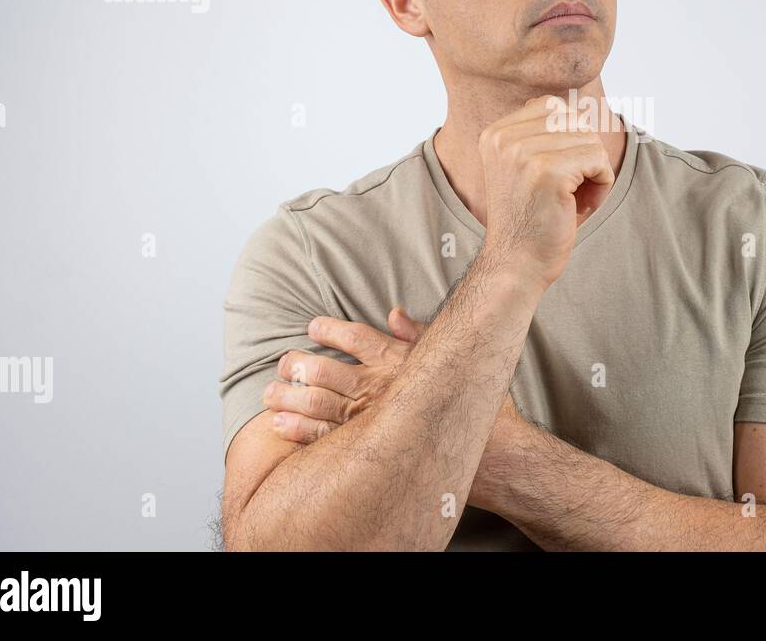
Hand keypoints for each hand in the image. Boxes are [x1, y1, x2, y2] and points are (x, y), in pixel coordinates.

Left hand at [263, 309, 525, 510]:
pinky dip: (300, 430)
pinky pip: (327, 439)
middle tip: (283, 361)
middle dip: (301, 365)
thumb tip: (393, 312)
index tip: (312, 326)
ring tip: (270, 393)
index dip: (331, 330)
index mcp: (401, 362)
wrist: (495, 454)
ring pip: (321, 405)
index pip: (359, 339)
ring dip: (291, 397)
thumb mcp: (455, 360)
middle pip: (330, 371)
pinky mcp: (372, 449)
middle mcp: (383, 389)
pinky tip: (280, 424)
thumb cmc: (476, 405)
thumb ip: (420, 334)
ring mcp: (374, 421)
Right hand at [478, 94, 615, 289]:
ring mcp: (523, 152)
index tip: (560, 173)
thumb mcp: (525, 167)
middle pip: (573, 120)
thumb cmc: (530, 219)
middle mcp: (504, 137)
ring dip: (594, 171)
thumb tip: (579, 107)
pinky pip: (598, 159)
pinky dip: (602, 183)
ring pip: (589, 139)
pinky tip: (583, 206)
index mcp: (495, 133)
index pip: (552, 106)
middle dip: (584, 153)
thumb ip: (542, 135)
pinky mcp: (547, 171)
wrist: (516, 264)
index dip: (568, 137)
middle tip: (573, 189)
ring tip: (577, 200)